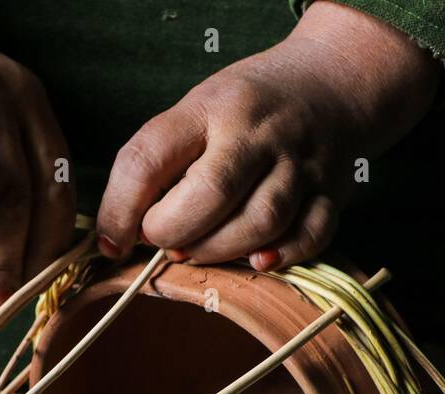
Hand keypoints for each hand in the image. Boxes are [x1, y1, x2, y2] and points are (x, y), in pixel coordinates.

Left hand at [96, 1, 439, 270]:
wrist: (331, 81)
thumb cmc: (244, 108)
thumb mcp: (194, 111)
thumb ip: (159, 164)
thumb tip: (120, 236)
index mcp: (210, 108)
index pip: (149, 159)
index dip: (120, 209)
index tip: (112, 240)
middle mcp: (257, 133)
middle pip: (211, 193)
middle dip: (173, 232)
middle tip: (164, 241)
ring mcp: (299, 163)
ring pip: (261, 222)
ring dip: (219, 251)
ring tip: (200, 249)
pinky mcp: (332, 191)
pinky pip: (311, 235)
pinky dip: (283, 255)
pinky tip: (258, 261)